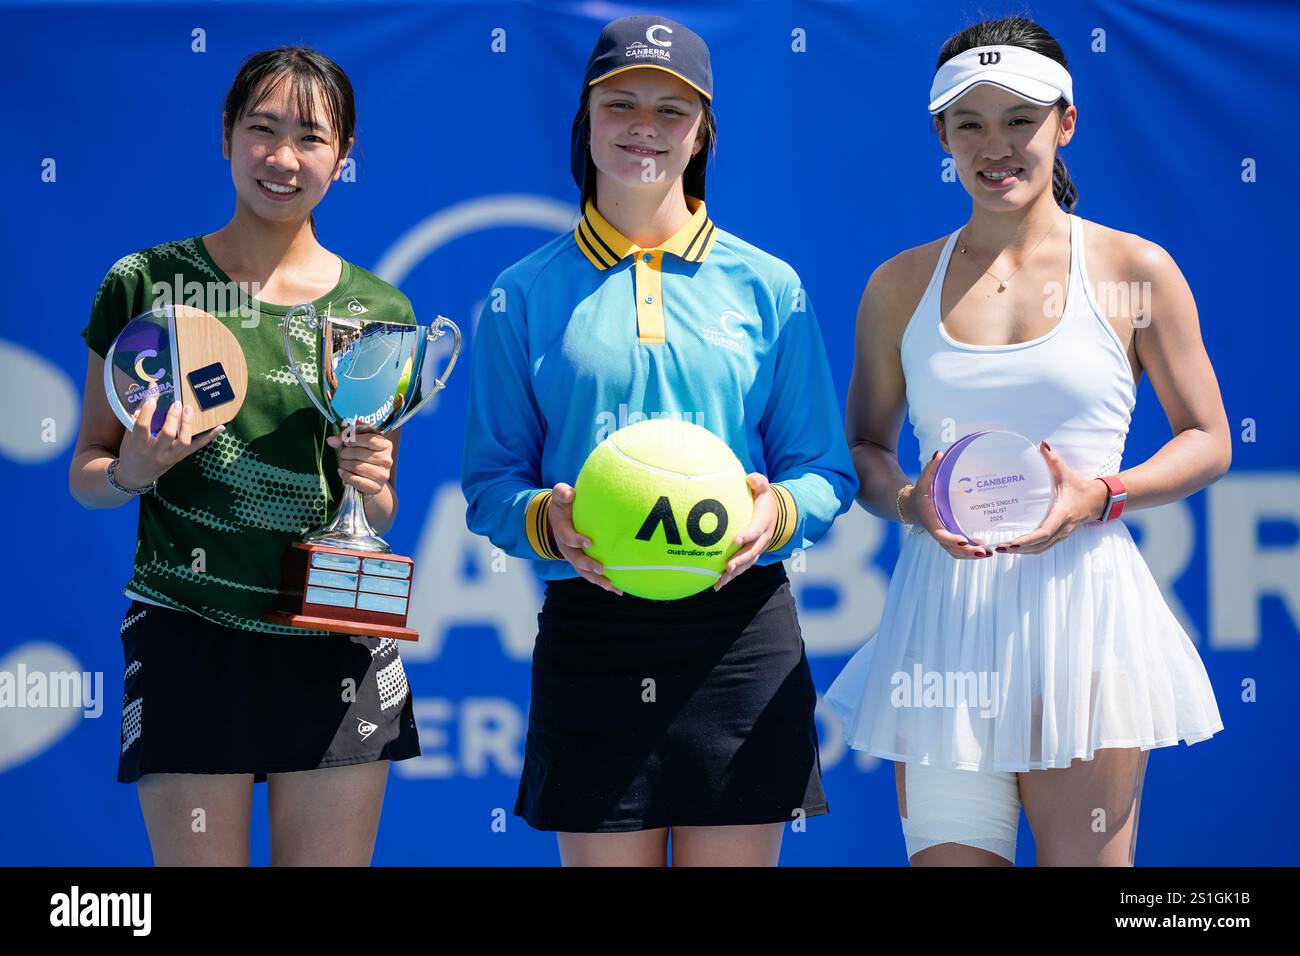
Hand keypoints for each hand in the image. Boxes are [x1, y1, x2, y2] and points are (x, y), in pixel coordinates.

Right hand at [115, 395, 224, 488]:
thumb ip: (138, 415)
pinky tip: (220, 427)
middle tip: (177, 403)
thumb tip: (151, 391)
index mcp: (138, 444)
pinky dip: (209, 436)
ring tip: (188, 409)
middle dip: (173, 417)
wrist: (136, 475)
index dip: (147, 411)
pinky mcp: (180, 457)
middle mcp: (155, 452)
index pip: (142, 426)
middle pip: (167, 434)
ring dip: (188, 424)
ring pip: (184, 441)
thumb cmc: (131, 451)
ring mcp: (170, 456)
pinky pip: (197, 446)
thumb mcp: (129, 435)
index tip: (152, 398)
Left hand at [327, 427, 392, 496]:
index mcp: (386, 446)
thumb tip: (331, 440)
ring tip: (344, 464)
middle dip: (345, 453)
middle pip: (359, 453)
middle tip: (343, 455)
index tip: (346, 442)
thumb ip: (344, 440)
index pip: (369, 439)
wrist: (370, 481)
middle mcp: (387, 460)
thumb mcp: (356, 445)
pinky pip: (355, 480)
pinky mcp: (376, 487)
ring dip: (344, 464)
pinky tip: (343, 472)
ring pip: (356, 466)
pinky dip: (345, 475)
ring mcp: (382, 475)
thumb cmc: (363, 459)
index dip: (354, 439)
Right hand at [547, 482, 622, 594]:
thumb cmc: (564, 504)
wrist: (558, 517)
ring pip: (583, 571)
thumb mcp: (560, 495)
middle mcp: (566, 547)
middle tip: (601, 569)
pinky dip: (603, 582)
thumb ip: (562, 492)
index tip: (589, 542)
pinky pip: (591, 574)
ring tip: (611, 586)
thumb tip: (569, 493)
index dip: (576, 540)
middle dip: (588, 565)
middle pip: (575, 559)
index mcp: (562, 530)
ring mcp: (574, 556)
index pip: (567, 537)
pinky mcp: (581, 562)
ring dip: (596, 580)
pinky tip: (618, 590)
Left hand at [714, 473, 777, 589]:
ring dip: (735, 573)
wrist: (774, 515)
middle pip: (752, 552)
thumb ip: (759, 482)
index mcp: (763, 522)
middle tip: (728, 566)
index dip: (748, 535)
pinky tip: (716, 585)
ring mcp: (757, 549)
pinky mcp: (750, 556)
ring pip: (746, 564)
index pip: (756, 530)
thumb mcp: (764, 488)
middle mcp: (762, 539)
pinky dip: (730, 577)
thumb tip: (751, 478)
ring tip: (721, 581)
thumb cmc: (763, 500)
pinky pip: (741, 568)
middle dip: (741, 560)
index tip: (736, 540)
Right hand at [905, 449, 992, 558]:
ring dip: (970, 556)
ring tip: (988, 553)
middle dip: (967, 553)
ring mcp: (943, 537)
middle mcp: (937, 532)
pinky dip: (969, 552)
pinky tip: (984, 548)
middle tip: (984, 551)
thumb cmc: (920, 493)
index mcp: (931, 521)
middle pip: (951, 549)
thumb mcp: (922, 480)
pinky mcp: (949, 538)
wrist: (911, 507)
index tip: (964, 541)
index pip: (940, 534)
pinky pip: (958, 550)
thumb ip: (930, 468)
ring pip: (955, 553)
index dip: (952, 539)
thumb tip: (939, 453)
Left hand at [997, 442, 1108, 554]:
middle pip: (1038, 545)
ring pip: (1040, 549)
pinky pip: (1043, 548)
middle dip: (1018, 548)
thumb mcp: (1066, 472)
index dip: (1027, 539)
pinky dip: (1029, 550)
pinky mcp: (1060, 537)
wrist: (1099, 500)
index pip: (1044, 532)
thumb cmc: (1080, 486)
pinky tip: (1014, 548)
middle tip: (998, 547)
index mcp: (1062, 514)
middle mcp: (1062, 528)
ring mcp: (1061, 535)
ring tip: (1001, 549)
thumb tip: (1042, 444)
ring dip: (1021, 552)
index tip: (1012, 542)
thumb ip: (1053, 459)